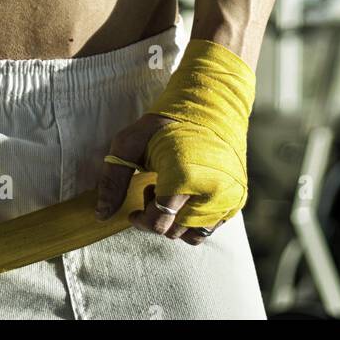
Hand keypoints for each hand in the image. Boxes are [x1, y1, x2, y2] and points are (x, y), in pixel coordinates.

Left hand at [94, 114, 220, 244]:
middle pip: (175, 231)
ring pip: (194, 235)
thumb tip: (102, 215)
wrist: (211, 105)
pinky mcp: (238, 199)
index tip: (132, 210)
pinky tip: (186, 196)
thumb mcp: (130, 141)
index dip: (140, 220)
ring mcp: (228, 197)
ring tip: (169, 194)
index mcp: (184, 176)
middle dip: (156, 217)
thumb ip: (113, 178)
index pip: (158, 223)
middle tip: (151, 189)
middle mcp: (211, 191)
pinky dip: (194, 220)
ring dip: (175, 223)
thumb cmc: (166, 122)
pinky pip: (212, 227)